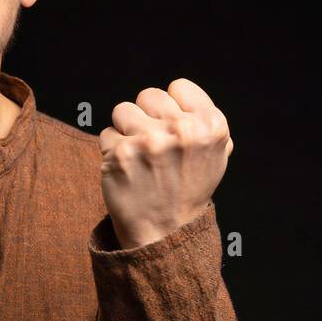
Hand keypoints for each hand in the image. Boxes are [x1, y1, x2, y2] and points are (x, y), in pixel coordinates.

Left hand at [98, 78, 233, 248]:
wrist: (163, 234)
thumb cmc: (187, 192)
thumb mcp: (215, 156)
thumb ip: (204, 122)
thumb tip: (181, 96)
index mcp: (211, 126)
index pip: (179, 86)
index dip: (172, 108)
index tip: (172, 130)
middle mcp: (183, 131)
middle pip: (149, 95)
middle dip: (146, 117)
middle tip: (153, 149)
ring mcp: (150, 141)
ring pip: (122, 110)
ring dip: (126, 132)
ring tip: (139, 158)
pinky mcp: (121, 154)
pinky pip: (106, 134)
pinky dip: (111, 152)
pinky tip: (126, 171)